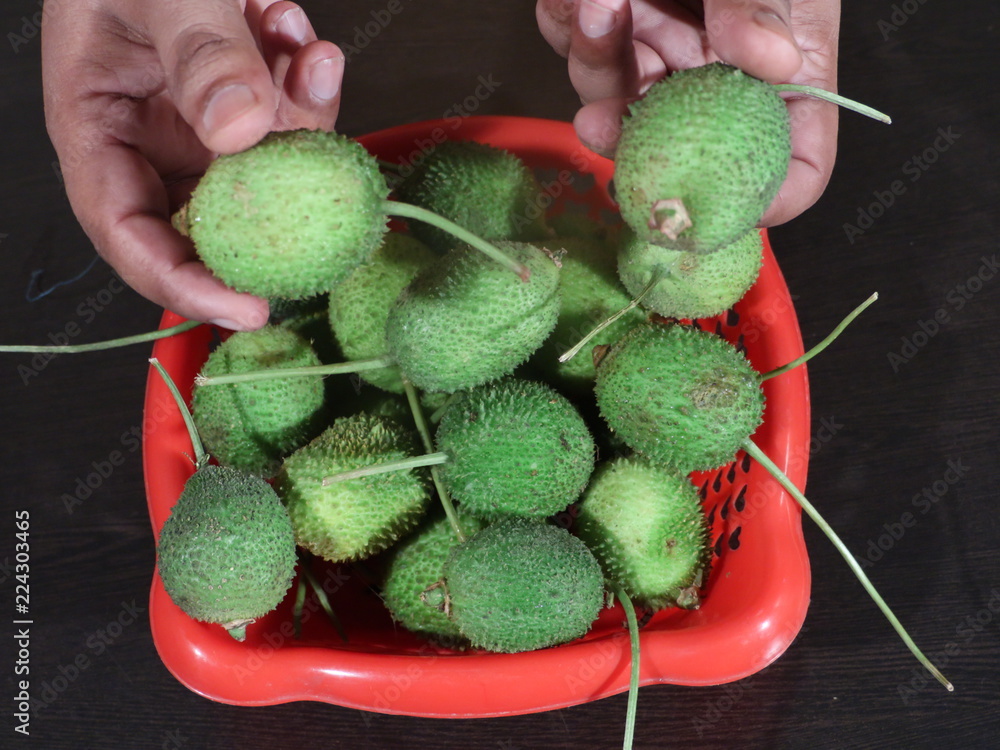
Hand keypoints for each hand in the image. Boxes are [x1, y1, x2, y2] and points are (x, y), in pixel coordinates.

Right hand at [42, 0, 344, 329]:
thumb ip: (197, 50)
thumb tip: (241, 129)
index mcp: (96, 127)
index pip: (130, 235)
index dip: (187, 284)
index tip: (250, 307)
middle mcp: (152, 137)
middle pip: (215, 216)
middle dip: (274, 209)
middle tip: (319, 189)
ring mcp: (203, 122)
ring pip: (268, 166)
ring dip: (301, 123)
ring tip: (304, 56)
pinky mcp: (247, 98)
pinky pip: (290, 116)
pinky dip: (307, 84)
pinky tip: (298, 36)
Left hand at [536, 0, 840, 226]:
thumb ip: (768, 3)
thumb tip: (770, 58)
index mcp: (784, 70)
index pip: (793, 167)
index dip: (760, 201)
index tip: (703, 204)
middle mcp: (721, 72)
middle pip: (681, 148)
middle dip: (633, 133)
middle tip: (605, 119)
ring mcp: (664, 49)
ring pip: (615, 103)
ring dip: (598, 61)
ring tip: (602, 1)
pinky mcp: (613, 22)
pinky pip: (578, 47)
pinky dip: (574, 22)